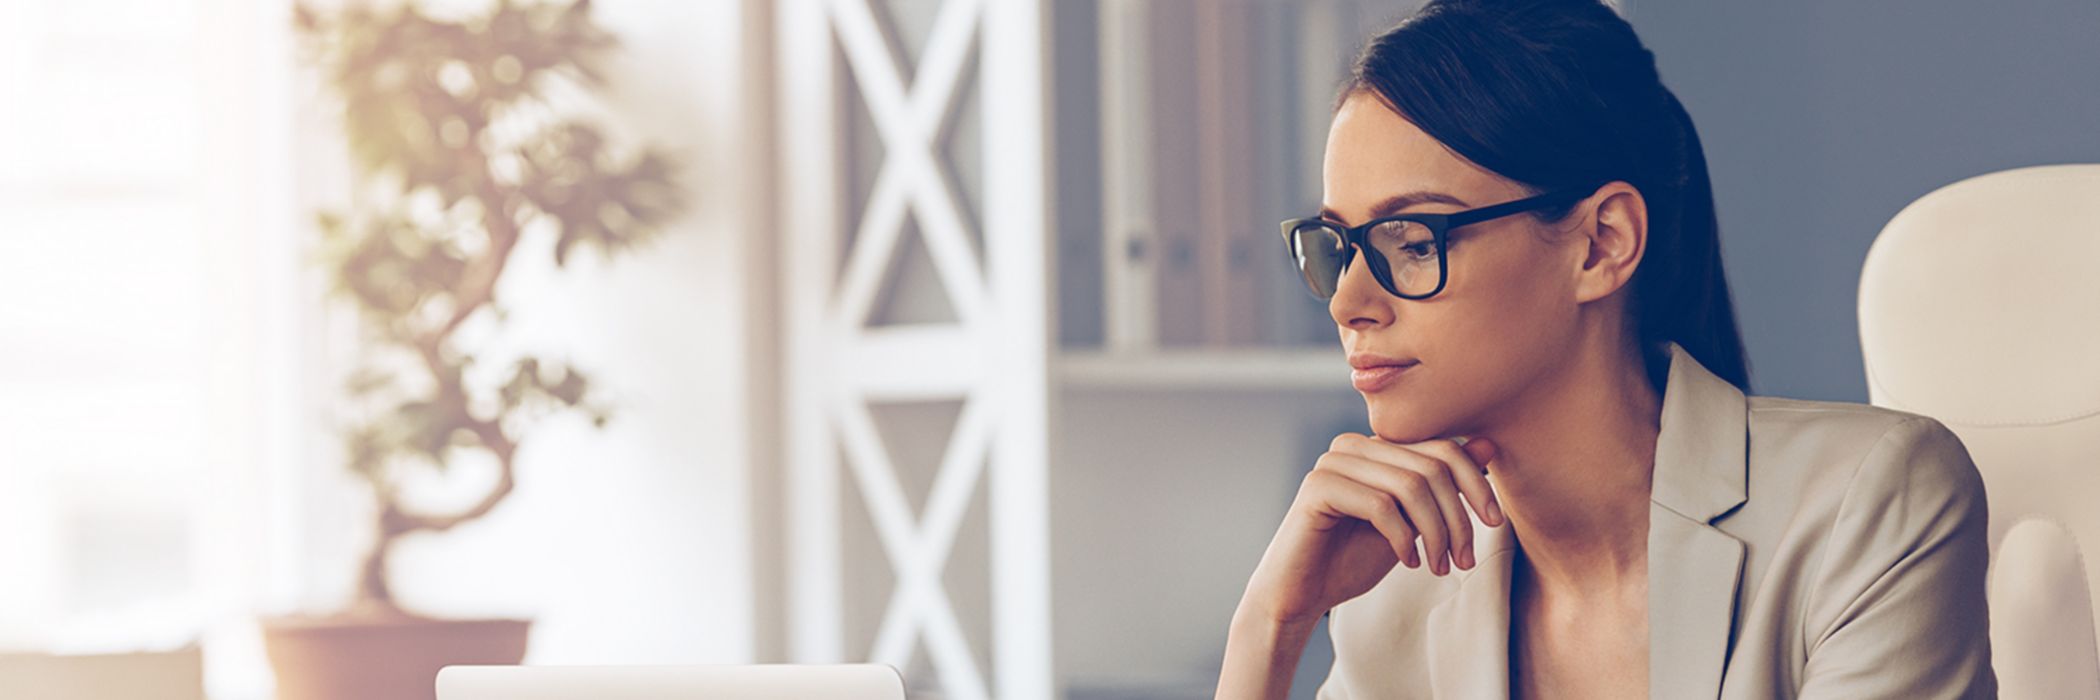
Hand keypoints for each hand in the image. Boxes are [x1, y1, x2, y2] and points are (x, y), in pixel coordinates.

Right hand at [1236, 433, 1503, 629]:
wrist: (1300, 594)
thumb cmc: (1352, 558)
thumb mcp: (1412, 523)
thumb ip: (1443, 485)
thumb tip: (1487, 444)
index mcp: (1376, 446)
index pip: (1443, 448)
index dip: (1476, 483)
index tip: (1495, 522)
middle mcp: (1353, 445)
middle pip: (1431, 467)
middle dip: (1457, 518)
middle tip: (1463, 560)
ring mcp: (1333, 463)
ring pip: (1410, 485)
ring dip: (1435, 533)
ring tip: (1438, 566)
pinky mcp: (1318, 487)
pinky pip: (1380, 505)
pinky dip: (1403, 538)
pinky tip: (1407, 561)